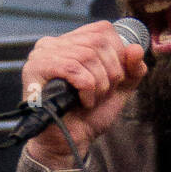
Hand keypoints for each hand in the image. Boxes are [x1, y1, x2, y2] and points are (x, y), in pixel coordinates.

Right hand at [21, 20, 147, 167]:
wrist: (71, 142)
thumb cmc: (89, 115)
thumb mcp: (119, 90)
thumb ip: (132, 69)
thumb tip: (135, 48)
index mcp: (72, 42)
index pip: (103, 29)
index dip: (119, 53)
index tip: (116, 79)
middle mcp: (54, 43)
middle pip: (98, 42)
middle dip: (111, 72)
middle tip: (103, 93)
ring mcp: (42, 54)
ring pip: (87, 56)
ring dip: (100, 84)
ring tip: (92, 100)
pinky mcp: (35, 69)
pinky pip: (73, 69)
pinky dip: (87, 89)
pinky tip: (83, 102)